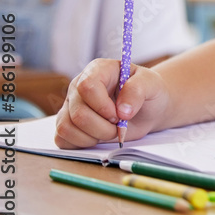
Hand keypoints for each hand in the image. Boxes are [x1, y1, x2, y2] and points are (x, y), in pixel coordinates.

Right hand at [54, 58, 170, 148]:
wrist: (147, 109)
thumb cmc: (148, 92)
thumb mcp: (151, 84)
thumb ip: (137, 91)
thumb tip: (123, 111)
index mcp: (98, 70)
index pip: (87, 86)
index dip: (102, 106)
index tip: (119, 115)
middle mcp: (79, 86)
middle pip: (78, 113)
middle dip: (103, 127)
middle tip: (119, 126)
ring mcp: (70, 105)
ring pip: (67, 128)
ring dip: (92, 137)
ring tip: (110, 131)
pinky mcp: (67, 123)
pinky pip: (62, 139)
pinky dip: (81, 144)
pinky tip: (97, 138)